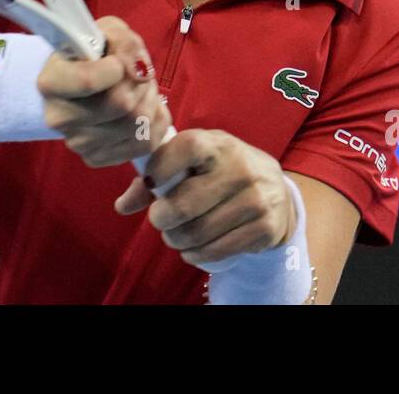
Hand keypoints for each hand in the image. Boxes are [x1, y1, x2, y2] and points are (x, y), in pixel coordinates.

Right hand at [37, 16, 170, 167]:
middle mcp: (58, 118)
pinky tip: (145, 108)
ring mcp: (77, 143)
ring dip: (150, 101)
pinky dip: (156, 121)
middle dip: (140, 84)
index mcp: (51, 82)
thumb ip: (125, 43)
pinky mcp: (97, 159)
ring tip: (139, 89)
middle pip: (122, 105)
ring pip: (138, 125)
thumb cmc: (94, 53)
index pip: (89, 81)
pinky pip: (146, 144)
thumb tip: (139, 72)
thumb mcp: (108, 32)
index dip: (116, 67)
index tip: (116, 61)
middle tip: (136, 74)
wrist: (81, 82)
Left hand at [113, 129, 296, 267]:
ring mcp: (256, 199)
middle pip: (183, 204)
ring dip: (177, 240)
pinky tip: (194, 248)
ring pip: (196, 233)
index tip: (151, 183)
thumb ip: (156, 177)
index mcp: (218, 144)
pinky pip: (215, 250)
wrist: (276, 191)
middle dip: (161, 218)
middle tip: (161, 220)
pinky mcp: (264, 228)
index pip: (186, 147)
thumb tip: (122, 205)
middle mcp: (240, 168)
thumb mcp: (194, 162)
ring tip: (177, 235)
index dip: (160, 167)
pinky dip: (196, 254)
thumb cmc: (221, 172)